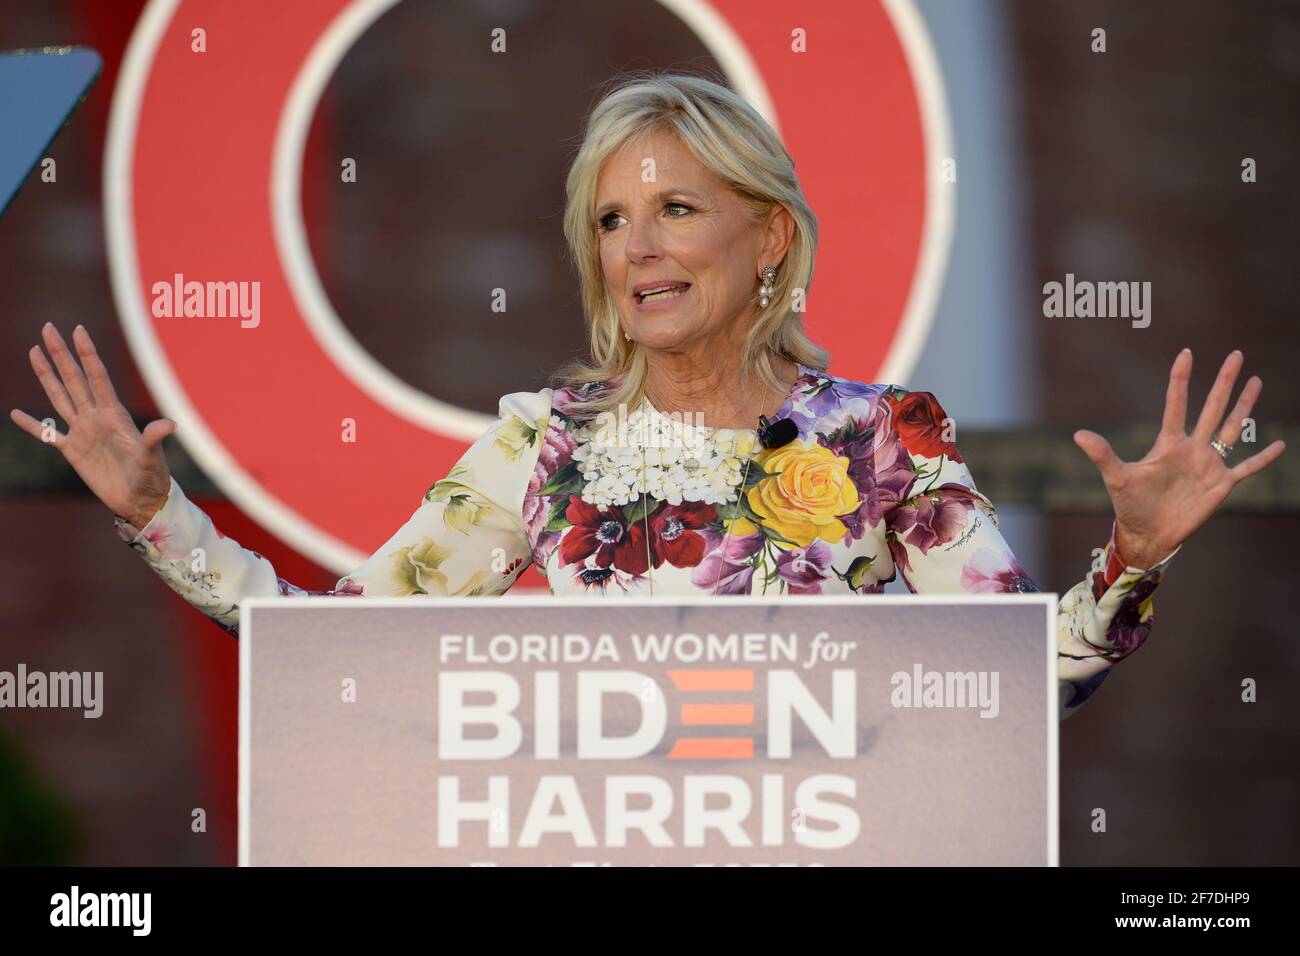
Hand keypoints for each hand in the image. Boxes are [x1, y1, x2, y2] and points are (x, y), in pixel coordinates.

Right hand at [10, 323, 174, 527]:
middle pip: (74, 379)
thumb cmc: (152, 478)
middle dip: (61, 354)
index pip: (98, 377)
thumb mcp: (153, 458)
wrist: (140, 501)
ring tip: (34, 352)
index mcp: (115, 415)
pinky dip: (32, 425)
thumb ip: (155, 440)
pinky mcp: (73, 451)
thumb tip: (168, 424)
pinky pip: (48, 435)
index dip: (88, 354)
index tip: (78, 331)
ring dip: (46, 376)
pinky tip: (16, 414)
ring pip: (60, 397)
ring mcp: (83, 432)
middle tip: (48, 328)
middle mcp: (97, 417)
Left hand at [1072, 349, 1285, 568]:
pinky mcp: (1221, 485)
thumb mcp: (1117, 478)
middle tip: (1236, 355)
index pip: (1177, 403)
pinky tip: (1280, 444)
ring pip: (1231, 428)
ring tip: (1256, 381)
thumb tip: (1078, 435)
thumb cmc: (1130, 505)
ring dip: (1245, 406)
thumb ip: (1103, 455)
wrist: (1148, 534)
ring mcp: (1209, 464)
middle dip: (1224, 381)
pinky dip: (1263, 458)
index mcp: (1168, 443)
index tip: (1186, 353)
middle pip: (1212, 407)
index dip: (1180, 379)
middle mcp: (1192, 448)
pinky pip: (1247, 467)